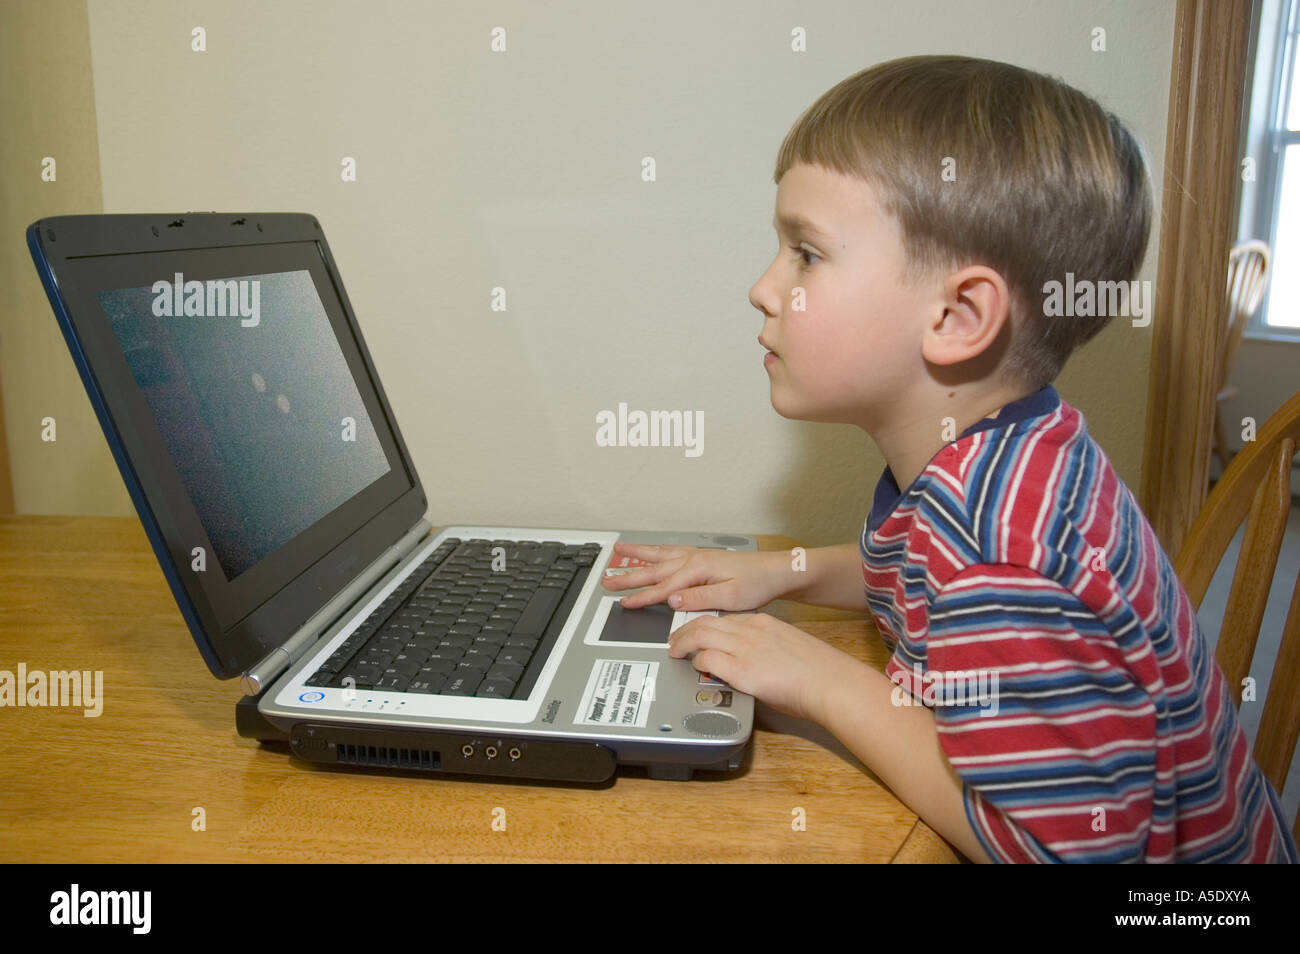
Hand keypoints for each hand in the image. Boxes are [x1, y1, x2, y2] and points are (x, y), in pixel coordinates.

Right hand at [600, 542, 785, 611]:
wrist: (775, 572)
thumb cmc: (757, 584)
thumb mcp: (730, 597)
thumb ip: (699, 598)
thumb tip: (672, 600)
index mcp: (698, 569)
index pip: (663, 587)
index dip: (642, 597)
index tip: (624, 603)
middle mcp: (694, 559)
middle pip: (654, 569)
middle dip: (629, 575)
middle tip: (606, 579)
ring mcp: (696, 556)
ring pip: (659, 556)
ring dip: (637, 556)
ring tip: (617, 552)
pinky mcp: (701, 558)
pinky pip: (670, 553)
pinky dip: (654, 552)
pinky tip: (647, 552)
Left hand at [666, 611, 855, 721]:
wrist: (830, 682)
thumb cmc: (818, 670)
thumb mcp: (787, 646)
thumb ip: (766, 648)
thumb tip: (755, 661)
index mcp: (762, 622)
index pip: (723, 617)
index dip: (703, 624)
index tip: (696, 631)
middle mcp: (750, 630)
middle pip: (705, 621)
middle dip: (685, 630)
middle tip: (675, 639)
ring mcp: (744, 648)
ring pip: (700, 635)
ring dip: (683, 643)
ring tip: (675, 651)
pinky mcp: (741, 670)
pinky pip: (707, 658)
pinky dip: (697, 661)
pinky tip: (695, 667)